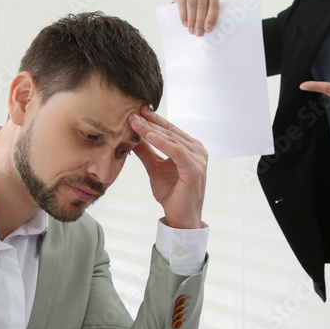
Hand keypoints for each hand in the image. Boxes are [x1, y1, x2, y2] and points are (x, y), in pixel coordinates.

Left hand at [130, 106, 206, 228]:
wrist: (181, 217)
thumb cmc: (172, 193)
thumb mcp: (154, 167)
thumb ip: (146, 151)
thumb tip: (132, 136)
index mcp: (190, 147)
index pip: (169, 129)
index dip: (152, 119)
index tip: (135, 111)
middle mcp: (197, 150)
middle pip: (169, 131)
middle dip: (149, 122)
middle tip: (131, 113)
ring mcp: (198, 159)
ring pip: (171, 139)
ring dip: (151, 130)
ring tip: (134, 122)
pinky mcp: (194, 169)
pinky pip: (175, 151)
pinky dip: (161, 142)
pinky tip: (147, 136)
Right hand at [173, 0, 219, 36]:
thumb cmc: (203, 3)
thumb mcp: (209, 5)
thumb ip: (210, 13)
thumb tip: (208, 29)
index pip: (214, 4)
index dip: (211, 17)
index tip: (208, 29)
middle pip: (202, 4)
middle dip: (200, 21)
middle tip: (198, 32)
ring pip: (192, 4)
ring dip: (192, 19)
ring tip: (192, 30)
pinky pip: (182, 3)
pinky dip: (183, 15)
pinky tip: (185, 23)